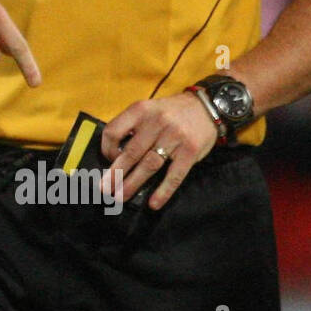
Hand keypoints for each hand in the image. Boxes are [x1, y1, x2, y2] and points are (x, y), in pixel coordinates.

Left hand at [99, 93, 220, 209]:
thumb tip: (114, 156)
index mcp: (140, 110)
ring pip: (149, 165)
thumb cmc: (170, 112)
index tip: (108, 160)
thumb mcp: (148, 109)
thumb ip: (133, 127)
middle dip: (116, 173)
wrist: (206, 108)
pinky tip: (154, 203)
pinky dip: (163, 191)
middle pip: (131, 152)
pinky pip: (174, 175)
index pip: (114, 131)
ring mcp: (174, 137)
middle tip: (104, 189)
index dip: (107, 149)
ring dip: (133, 183)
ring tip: (121, 197)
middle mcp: (156, 122)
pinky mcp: (190, 151)